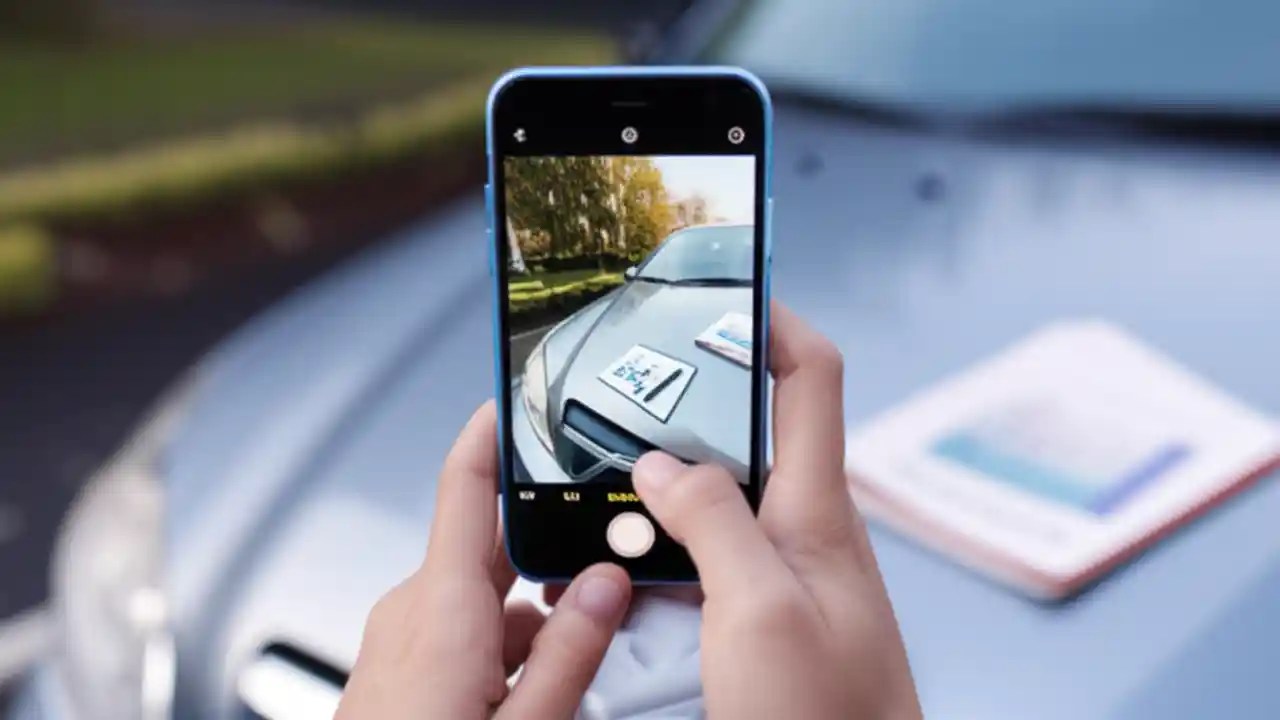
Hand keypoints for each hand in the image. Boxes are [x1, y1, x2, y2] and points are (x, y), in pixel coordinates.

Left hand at [336, 403, 632, 719]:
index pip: (465, 488)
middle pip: (492, 551)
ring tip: (565, 670)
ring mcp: (397, 640)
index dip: (490, 432)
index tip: (514, 395)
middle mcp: (411, 612)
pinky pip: (456, 629)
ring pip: (479, 598)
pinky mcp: (393, 667)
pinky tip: (524, 690)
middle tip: (602, 584)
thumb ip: (568, 654)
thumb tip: (605, 585)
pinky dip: (497, 643)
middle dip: (549, 562)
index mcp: (442, 612)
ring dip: (527, 618)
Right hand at [633, 303, 921, 719]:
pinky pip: (700, 565)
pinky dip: (657, 556)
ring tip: (602, 494)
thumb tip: (661, 461)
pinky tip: (620, 574)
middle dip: (683, 410)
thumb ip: (712, 522)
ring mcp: (778, 579)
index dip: (770, 318)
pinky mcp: (755, 622)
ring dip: (658, 494)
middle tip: (620, 399)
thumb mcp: (761, 613)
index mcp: (816, 509)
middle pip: (745, 433)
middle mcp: (799, 533)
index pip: (811, 377)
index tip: (718, 286)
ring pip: (710, 503)